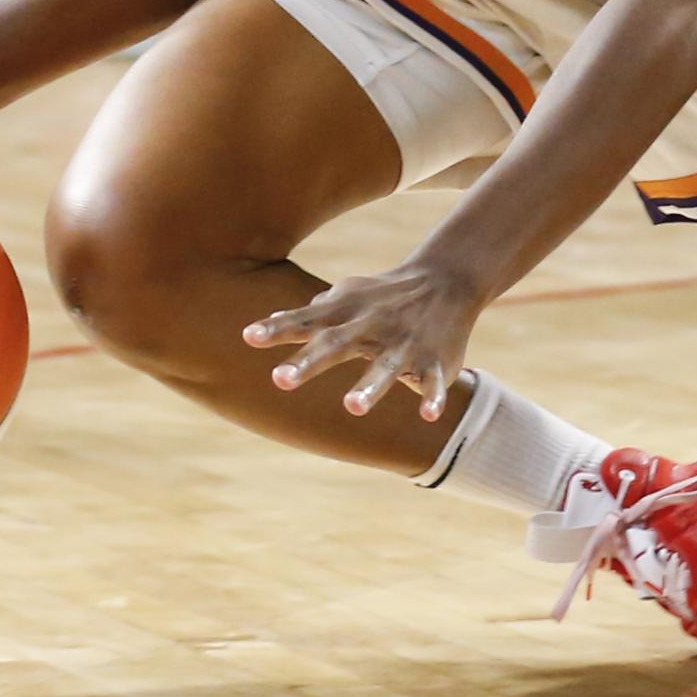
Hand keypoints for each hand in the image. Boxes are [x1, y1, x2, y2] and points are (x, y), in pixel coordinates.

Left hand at [244, 260, 486, 418]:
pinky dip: (433, 397)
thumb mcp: (347, 295)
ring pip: (386, 367)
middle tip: (279, 379)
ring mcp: (404, 345)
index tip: (249, 336)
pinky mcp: (434, 361)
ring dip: (370, 386)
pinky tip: (428, 416)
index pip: (306, 322)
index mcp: (348, 315)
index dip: (278, 329)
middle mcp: (372, 328)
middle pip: (336, 345)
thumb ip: (310, 314)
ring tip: (351, 407)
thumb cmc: (385, 295)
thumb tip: (268, 322)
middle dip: (309, 362)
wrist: (447, 279)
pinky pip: (433, 382)